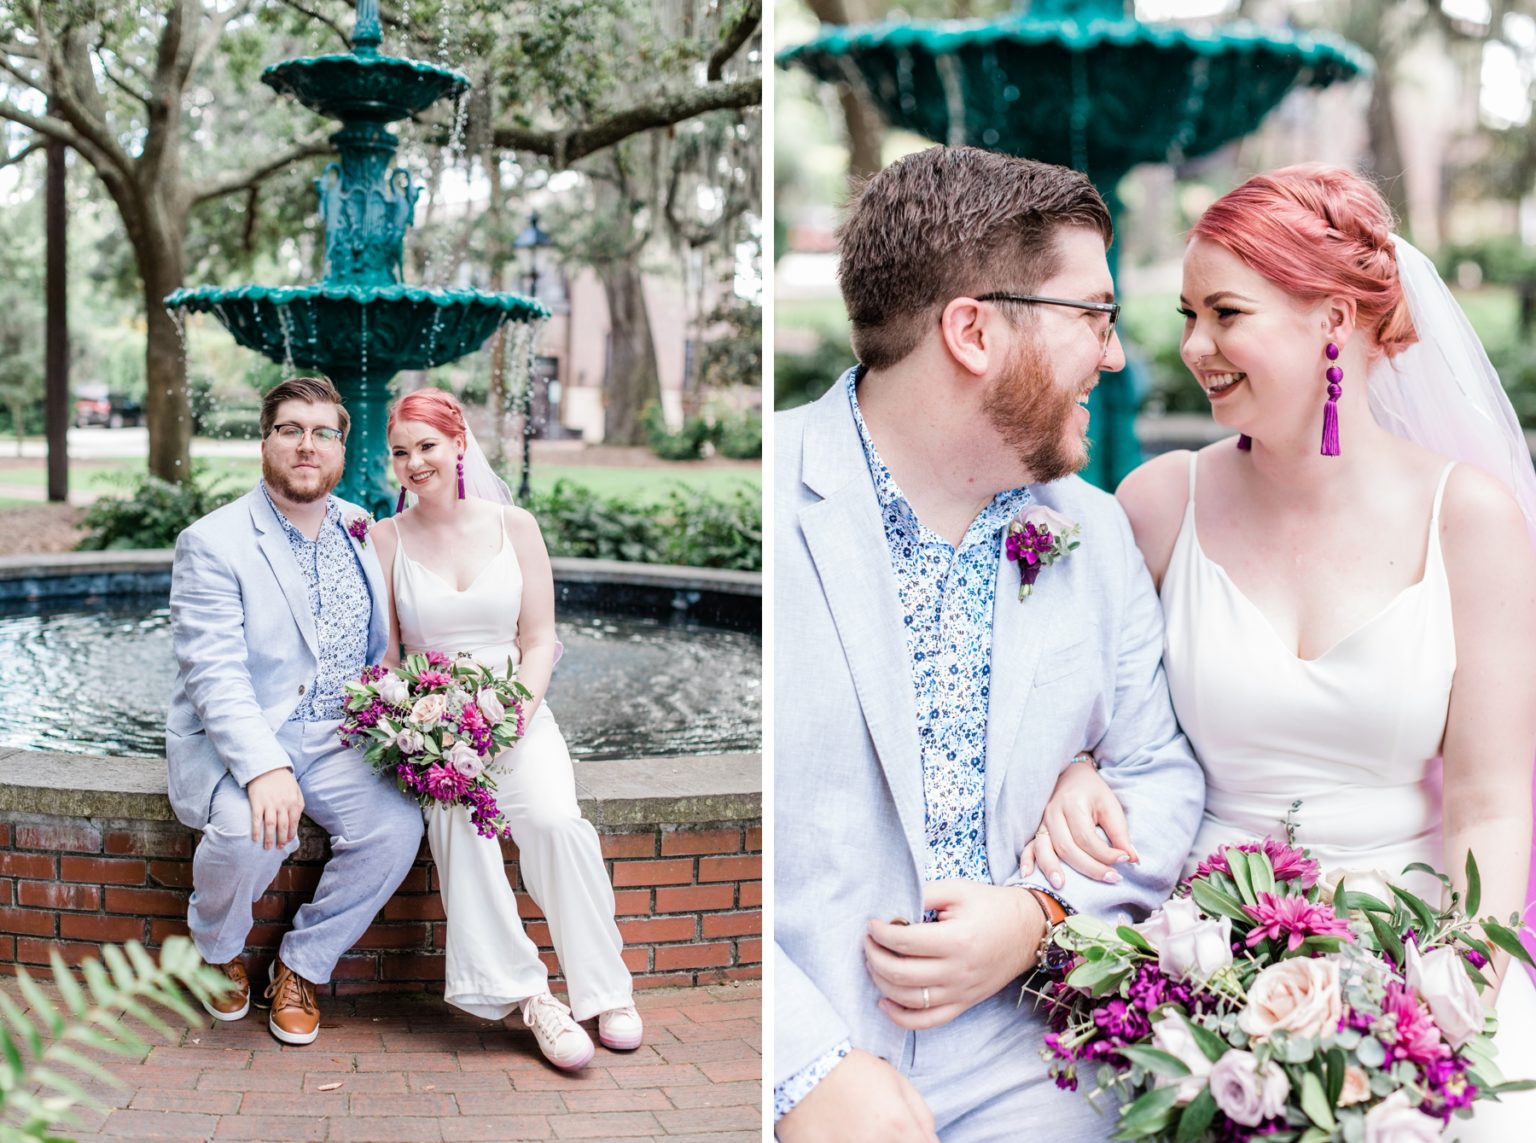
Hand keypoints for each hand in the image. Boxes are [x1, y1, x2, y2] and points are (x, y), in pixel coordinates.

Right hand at [246, 768, 303, 849]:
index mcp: (293, 801)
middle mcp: (282, 805)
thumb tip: (298, 817)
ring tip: (267, 847)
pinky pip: (257, 820)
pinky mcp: (257, 803)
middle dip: (281, 839)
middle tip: (279, 847)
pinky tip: (255, 838)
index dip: (291, 833)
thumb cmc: (282, 779)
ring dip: (269, 838)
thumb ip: (298, 802)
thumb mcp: (296, 789)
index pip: (294, 822)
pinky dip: (256, 830)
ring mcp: (269, 804)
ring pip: (270, 826)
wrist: (267, 767)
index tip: (288, 841)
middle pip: (283, 826)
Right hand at [776, 1049, 936, 1142]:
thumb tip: (931, 1140)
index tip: (912, 1135)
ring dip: (872, 1142)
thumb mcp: (897, 1081)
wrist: (805, 1068)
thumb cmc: (853, 1071)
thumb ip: (923, 1115)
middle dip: (896, 1141)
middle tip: (883, 1129)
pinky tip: (844, 1133)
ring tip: (860, 1129)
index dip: (923, 1142)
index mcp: (898, 1127)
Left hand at [865, 880, 1042, 1030]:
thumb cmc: (991, 906)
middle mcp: (958, 971)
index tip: (871, 924)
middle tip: (868, 942)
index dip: (880, 932)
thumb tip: (890, 906)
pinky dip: (900, 1017)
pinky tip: (885, 1002)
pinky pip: (927, 1021)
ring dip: (881, 982)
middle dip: (874, 956)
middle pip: (900, 973)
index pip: (904, 942)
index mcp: (957, 940)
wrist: (1029, 930)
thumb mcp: (957, 890)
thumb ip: (923, 894)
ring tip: (873, 963)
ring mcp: (961, 993)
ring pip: (908, 1000)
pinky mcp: (963, 1004)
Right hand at [1019, 754, 1138, 886]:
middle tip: (1111, 879)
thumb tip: (1132, 860)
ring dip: (1052, 868)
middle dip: (1089, 867)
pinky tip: (1027, 875)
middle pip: (1067, 847)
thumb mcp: (1110, 806)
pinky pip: (1028, 846)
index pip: (1087, 837)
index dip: (1106, 853)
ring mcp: (1042, 822)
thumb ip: (1120, 833)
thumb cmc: (1093, 793)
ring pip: (1044, 849)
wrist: (1071, 776)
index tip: (1125, 861)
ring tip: (1061, 886)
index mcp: (1073, 805)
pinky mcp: (1037, 829)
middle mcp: (1053, 813)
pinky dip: (1027, 860)